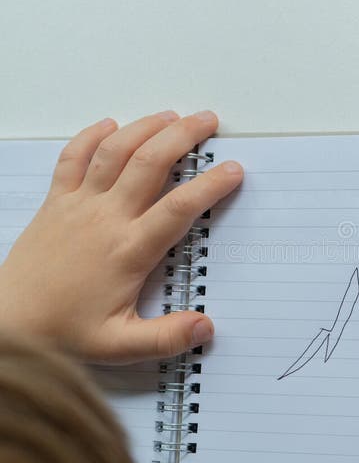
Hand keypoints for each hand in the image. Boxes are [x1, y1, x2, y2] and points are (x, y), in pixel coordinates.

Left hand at [0, 111, 242, 363]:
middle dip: (184, 136)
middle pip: (150, 162)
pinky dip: (92, 136)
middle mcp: (105, 219)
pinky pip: (73, 157)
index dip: (209, 185)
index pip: (178, 208)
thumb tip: (206, 326)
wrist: (9, 323)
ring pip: (115, 151)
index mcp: (128, 251)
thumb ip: (166, 337)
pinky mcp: (55, 202)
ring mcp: (78, 205)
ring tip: (171, 116)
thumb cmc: (62, 332)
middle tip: (208, 121)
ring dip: (145, 127)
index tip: (232, 170)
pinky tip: (109, 125)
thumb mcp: (119, 345)